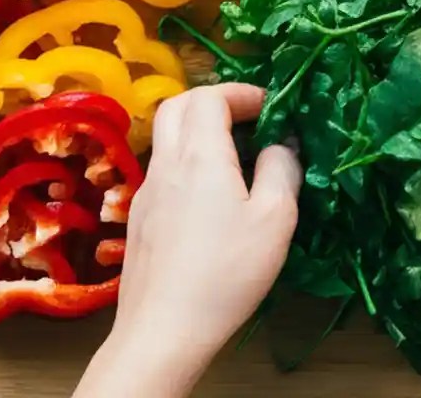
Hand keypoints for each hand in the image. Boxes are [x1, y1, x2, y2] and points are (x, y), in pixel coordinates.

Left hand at [74, 84, 301, 397]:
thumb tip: (281, 143)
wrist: (164, 327)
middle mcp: (166, 163)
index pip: (210, 96)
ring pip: (165, 137)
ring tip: (234, 156)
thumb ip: (282, 169)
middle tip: (247, 119)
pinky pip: (162, 169)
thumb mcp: (275, 219)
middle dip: (214, 101)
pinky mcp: (139, 217)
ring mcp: (146, 190)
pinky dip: (186, 161)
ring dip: (197, 130)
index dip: (241, 92)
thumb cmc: (227, 272)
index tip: (270, 107)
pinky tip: (209, 195)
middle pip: (178, 105)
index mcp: (199, 154)